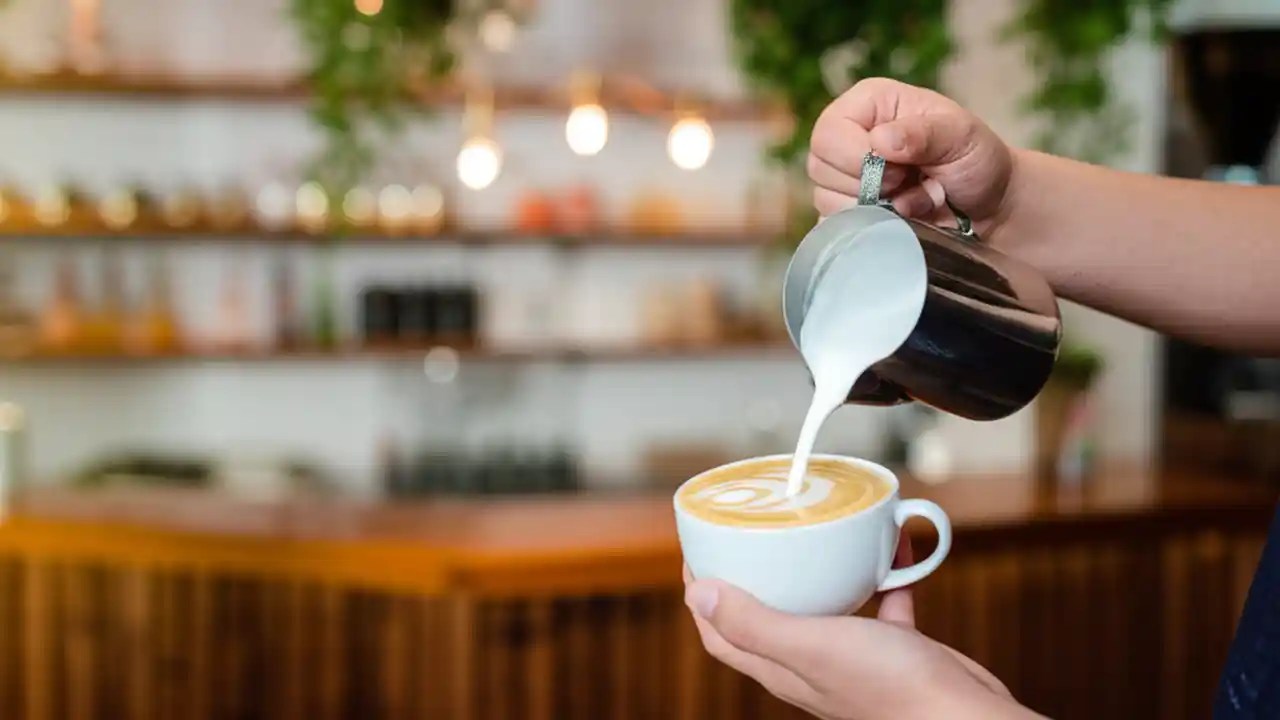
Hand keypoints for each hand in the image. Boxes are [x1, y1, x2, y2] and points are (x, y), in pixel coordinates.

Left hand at [682, 536, 1042, 719]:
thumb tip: (699, 595)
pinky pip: (883, 603)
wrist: (964, 717)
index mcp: (782, 668)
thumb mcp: (812, 647)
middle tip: (752, 531)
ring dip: (818, 571)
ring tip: (816, 532)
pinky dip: (884, 575)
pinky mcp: (895, 651)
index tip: (699, 551)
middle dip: (754, 575)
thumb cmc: (890, 689)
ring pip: (824, 607)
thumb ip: (755, 624)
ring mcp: (854, 659)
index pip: (722, 633)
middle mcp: (812, 666)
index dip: (703, 595)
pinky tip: (891, 548)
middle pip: (767, 615)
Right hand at [808, 77, 1015, 235]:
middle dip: (868, 186)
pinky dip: (871, 230)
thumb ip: (924, 133)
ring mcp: (843, 178)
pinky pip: (835, 228)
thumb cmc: (976, 160)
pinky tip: (900, 219)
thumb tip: (880, 141)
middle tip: (908, 182)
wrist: (989, 206)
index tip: (900, 168)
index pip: (828, 132)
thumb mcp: (962, 136)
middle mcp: (848, 137)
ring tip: (911, 198)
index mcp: (868, 104)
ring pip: (826, 201)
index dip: (857, 157)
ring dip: (875, 209)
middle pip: (819, 168)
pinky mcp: (846, 213)